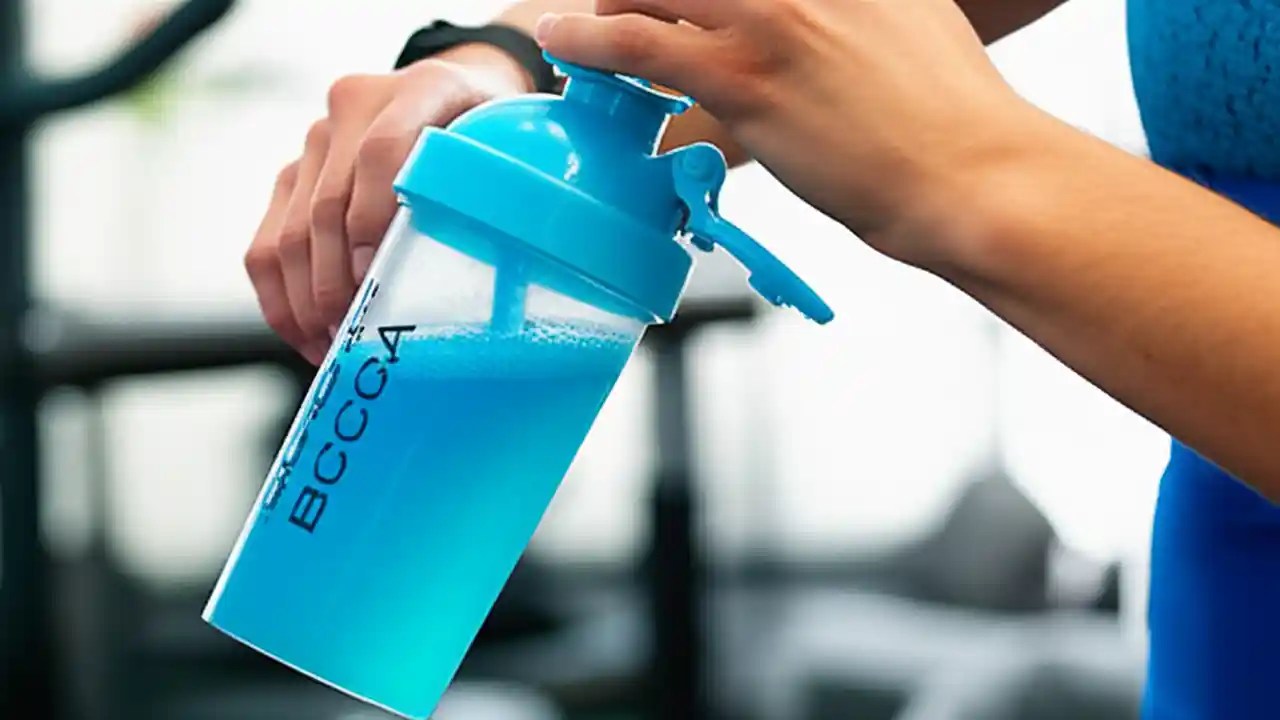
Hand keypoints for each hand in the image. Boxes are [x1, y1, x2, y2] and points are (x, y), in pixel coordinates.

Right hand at [245, 45, 532, 364]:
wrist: (451, 88)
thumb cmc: (487, 131)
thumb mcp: (507, 147)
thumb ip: (500, 189)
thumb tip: (506, 274)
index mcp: (420, 89)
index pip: (383, 151)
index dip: (373, 216)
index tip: (375, 276)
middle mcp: (355, 109)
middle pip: (326, 204)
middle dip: (337, 282)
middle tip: (357, 334)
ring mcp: (315, 142)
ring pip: (288, 232)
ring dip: (307, 301)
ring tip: (335, 347)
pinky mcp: (291, 176)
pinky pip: (264, 247)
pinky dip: (281, 299)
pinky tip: (309, 336)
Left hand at [536, 0, 1050, 267]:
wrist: (972, 175)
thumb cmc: (949, 118)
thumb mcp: (914, 17)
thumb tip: (835, 11)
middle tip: (630, 0)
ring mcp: (772, 16)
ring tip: (588, 20)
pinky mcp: (746, 77)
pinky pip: (639, 42)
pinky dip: (589, 40)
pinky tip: (563, 40)